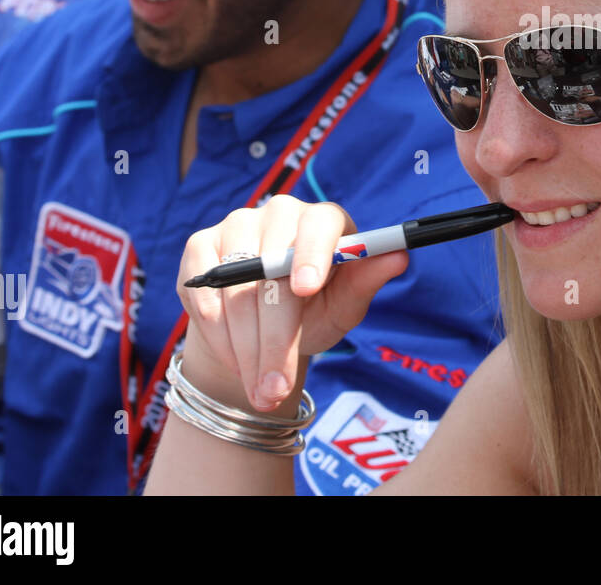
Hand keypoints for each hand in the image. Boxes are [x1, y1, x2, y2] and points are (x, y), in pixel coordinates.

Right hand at [176, 195, 407, 411]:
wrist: (264, 326)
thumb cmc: (316, 309)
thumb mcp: (345, 304)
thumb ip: (367, 281)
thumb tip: (399, 256)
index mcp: (323, 219)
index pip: (319, 225)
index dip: (312, 255)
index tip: (307, 289)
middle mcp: (279, 212)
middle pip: (271, 270)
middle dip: (275, 338)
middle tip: (278, 388)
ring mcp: (236, 225)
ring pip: (235, 290)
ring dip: (246, 348)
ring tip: (261, 389)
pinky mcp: (200, 247)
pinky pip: (202, 293)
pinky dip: (217, 335)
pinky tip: (236, 362)